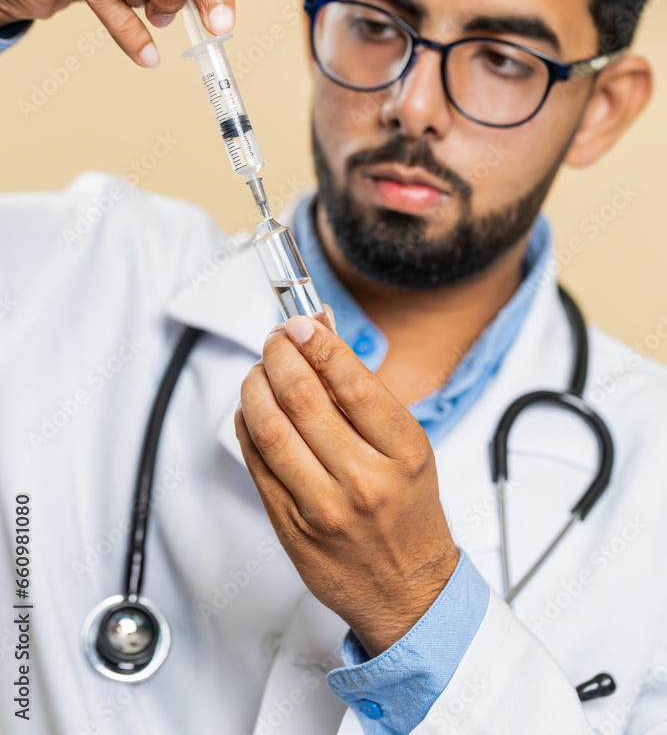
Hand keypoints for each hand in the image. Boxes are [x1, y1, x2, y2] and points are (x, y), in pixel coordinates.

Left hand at [236, 313, 459, 658]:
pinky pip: (256, 464)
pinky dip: (247, 426)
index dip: (319, 343)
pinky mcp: (291, 528)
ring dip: (255, 387)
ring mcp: (323, 508)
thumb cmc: (409, 511)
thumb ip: (363, 393)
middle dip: (279, 355)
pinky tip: (253, 409)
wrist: (408, 590)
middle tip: (276, 340)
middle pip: (303, 398)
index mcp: (404, 454)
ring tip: (259, 370)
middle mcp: (365, 481)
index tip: (303, 323)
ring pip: (270, 429)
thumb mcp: (408, 447)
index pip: (353, 382)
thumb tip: (321, 333)